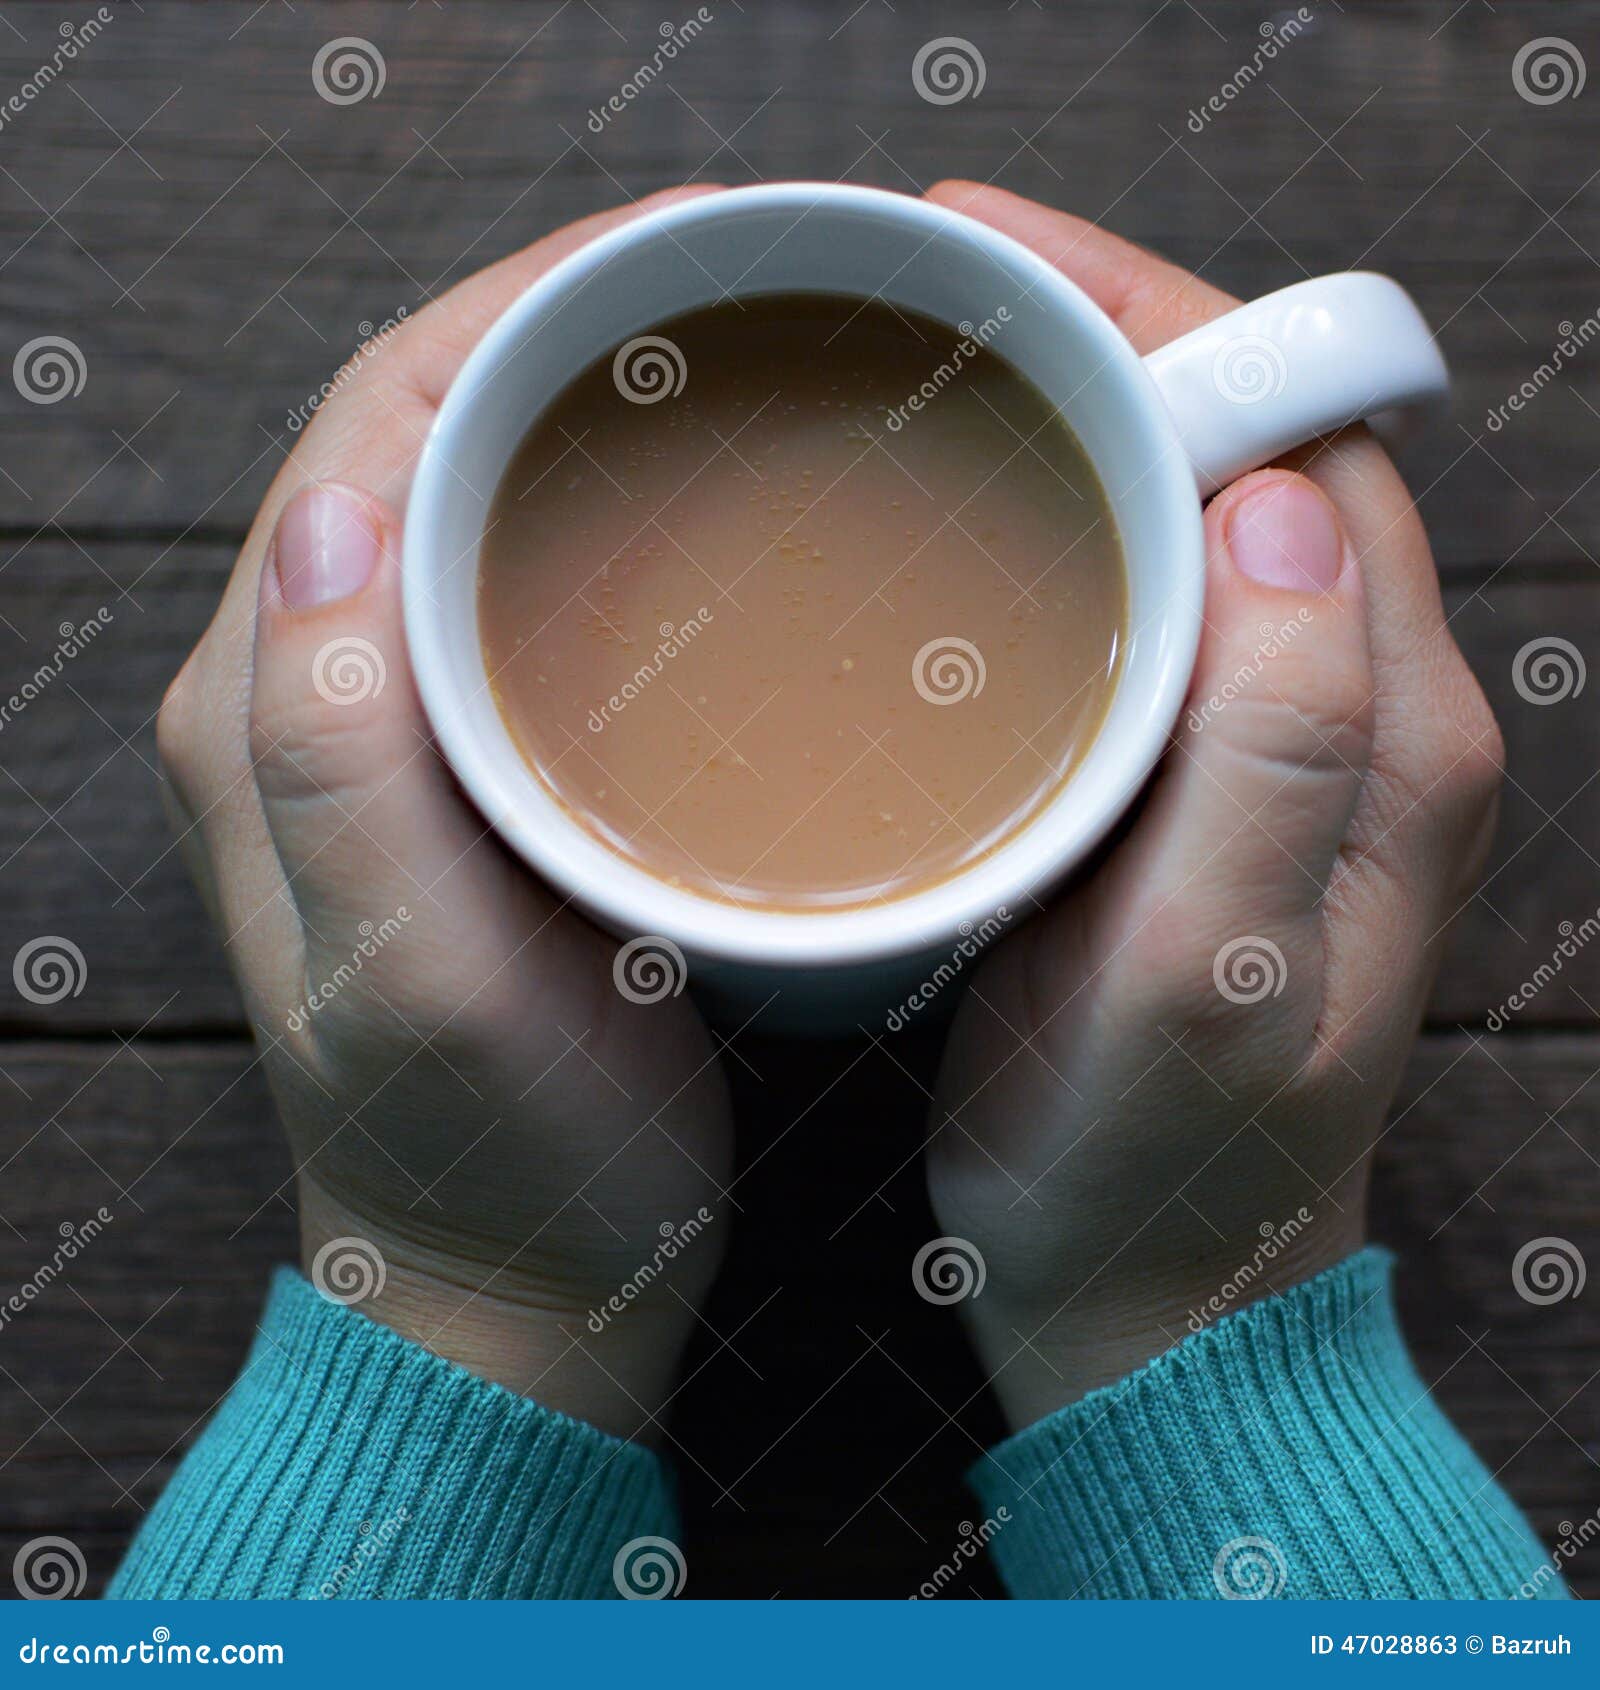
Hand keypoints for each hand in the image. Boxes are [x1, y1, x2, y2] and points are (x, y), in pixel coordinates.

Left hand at [156, 188, 732, 1439]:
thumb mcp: (416, 984)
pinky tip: (710, 506)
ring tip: (744, 355)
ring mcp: (377, 730)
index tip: (685, 253)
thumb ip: (340, 756)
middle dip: (568, 322)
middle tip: (746, 283)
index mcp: (265, 712)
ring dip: (591, 401)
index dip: (518, 306)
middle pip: (420, 431)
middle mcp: (298, 694)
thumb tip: (340, 510)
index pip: (372, 426)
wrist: (511, 1281)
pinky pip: (516, 580)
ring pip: (473, 493)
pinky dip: (607, 505)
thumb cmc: (488, 1158)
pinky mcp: (456, 770)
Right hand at [920, 184, 1502, 1430]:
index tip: (992, 260)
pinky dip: (1065, 524)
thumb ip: (1276, 755)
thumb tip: (1282, 507)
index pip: (1307, 432)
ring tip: (930, 375)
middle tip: (927, 295)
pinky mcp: (1214, 786)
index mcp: (1388, 731)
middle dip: (1105, 335)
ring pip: (1200, 509)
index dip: (1162, 320)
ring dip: (1080, 418)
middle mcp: (1364, 712)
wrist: (1154, 1295)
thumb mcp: (1206, 987)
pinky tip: (963, 531)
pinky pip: (1156, 600)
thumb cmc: (1162, 1170)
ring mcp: (1289, 746)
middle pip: (1257, 441)